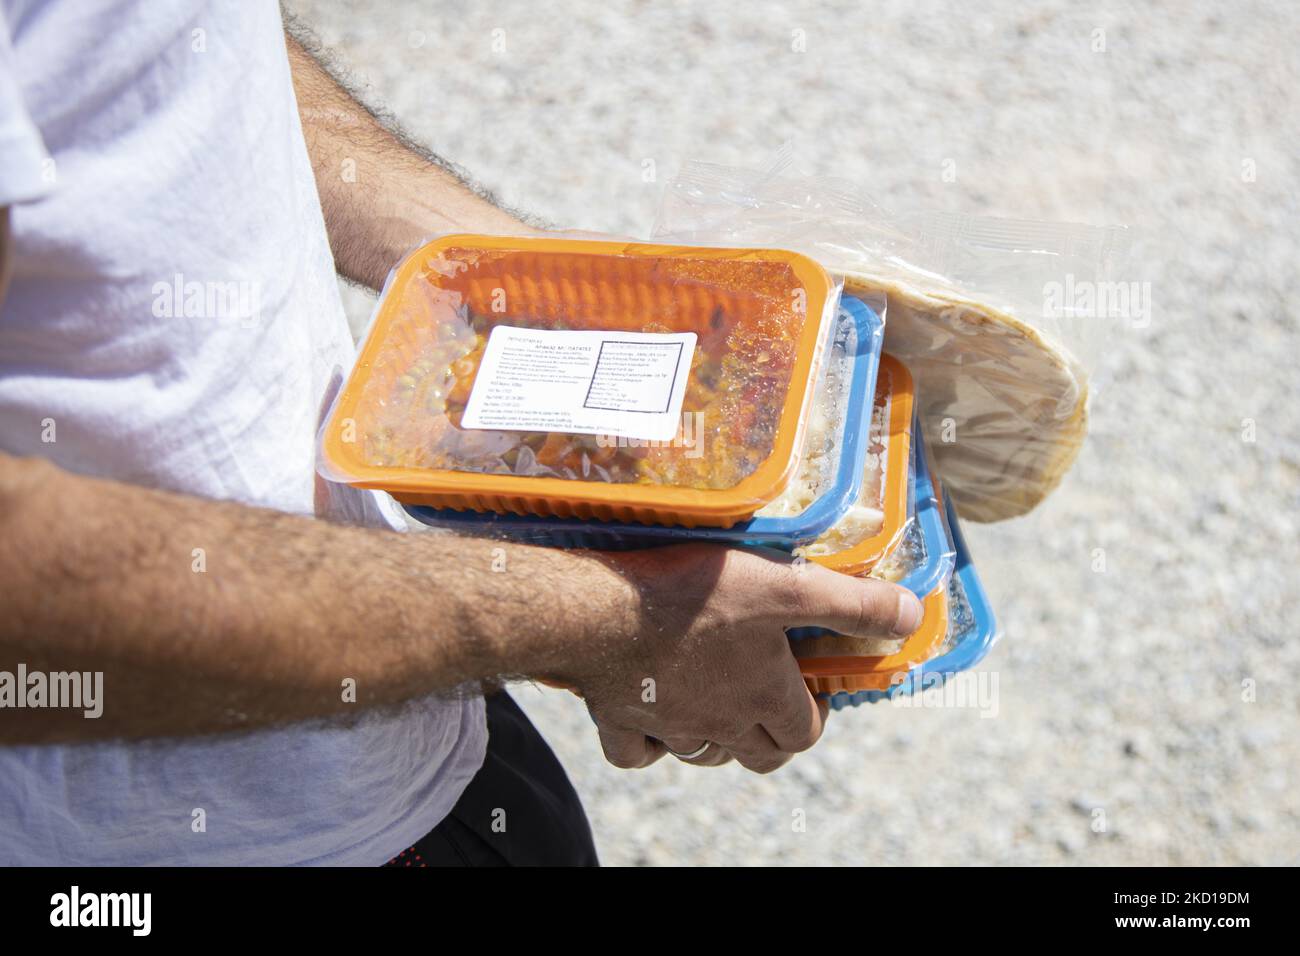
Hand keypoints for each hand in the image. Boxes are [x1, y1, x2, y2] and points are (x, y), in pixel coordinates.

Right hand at [562, 544, 923, 773]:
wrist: (598, 611)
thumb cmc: (692, 594)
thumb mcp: (786, 585)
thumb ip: (851, 603)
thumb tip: (912, 615)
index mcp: (763, 694)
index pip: (805, 733)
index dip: (815, 715)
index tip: (811, 689)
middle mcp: (719, 721)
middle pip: (760, 755)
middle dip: (774, 734)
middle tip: (772, 698)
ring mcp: (667, 727)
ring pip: (704, 755)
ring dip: (719, 738)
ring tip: (719, 701)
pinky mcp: (618, 720)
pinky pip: (639, 753)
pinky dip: (651, 744)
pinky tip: (654, 718)